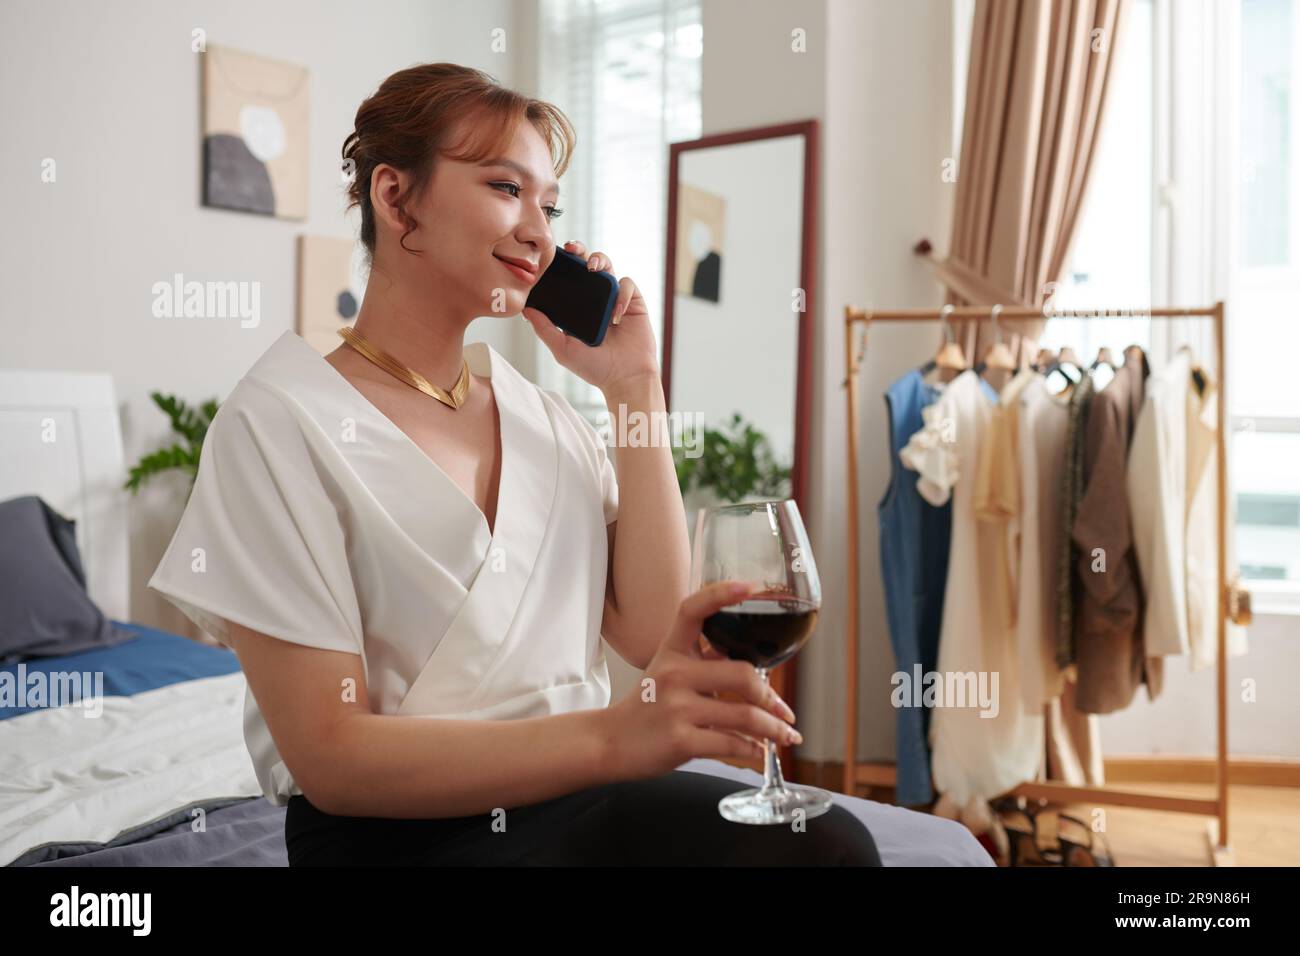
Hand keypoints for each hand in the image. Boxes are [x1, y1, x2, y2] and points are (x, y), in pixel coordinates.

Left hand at [521, 239, 659, 394]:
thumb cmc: (595, 368)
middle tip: (572, 249)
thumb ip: (544, 329)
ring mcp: (614, 299)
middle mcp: (595, 299)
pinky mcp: (634, 302)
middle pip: (586, 265)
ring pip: (608, 266)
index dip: (561, 265)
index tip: (552, 257)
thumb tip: (525, 310)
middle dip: (580, 251)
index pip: (567, 278)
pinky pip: (627, 285)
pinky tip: (616, 313)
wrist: (625, 378)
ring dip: (600, 260)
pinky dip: (621, 293)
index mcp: (577, 307)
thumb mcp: (563, 348)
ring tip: (592, 268)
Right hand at [601, 580, 800, 782]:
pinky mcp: (680, 740)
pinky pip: (731, 744)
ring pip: (744, 715)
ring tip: (786, 735)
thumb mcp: (668, 672)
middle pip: (742, 675)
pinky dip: (754, 751)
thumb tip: (752, 663)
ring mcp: (676, 707)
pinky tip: (762, 753)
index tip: (752, 587)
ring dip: (774, 729)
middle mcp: (673, 673)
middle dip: (772, 698)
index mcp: (672, 649)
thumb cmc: (647, 706)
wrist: (613, 742)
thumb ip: (704, 662)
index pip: (693, 609)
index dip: (722, 594)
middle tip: (785, 711)